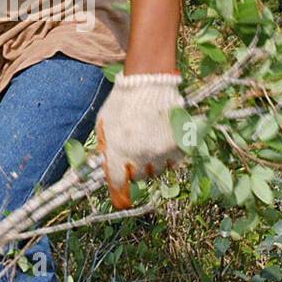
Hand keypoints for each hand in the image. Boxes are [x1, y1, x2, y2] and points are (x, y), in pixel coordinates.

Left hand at [94, 71, 185, 209]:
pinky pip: (174, 162)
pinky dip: (168, 157)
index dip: (119, 194)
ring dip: (152, 164)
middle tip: (134, 155)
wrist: (149, 82)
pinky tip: (161, 142)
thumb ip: (104, 149)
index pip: (118, 185)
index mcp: (119, 152)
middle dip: (135, 170)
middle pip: (139, 178)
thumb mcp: (104, 125)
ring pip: (157, 171)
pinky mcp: (179, 145)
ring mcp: (162, 151)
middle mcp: (141, 156)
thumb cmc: (122, 102)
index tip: (120, 199)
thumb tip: (102, 169)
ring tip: (148, 144)